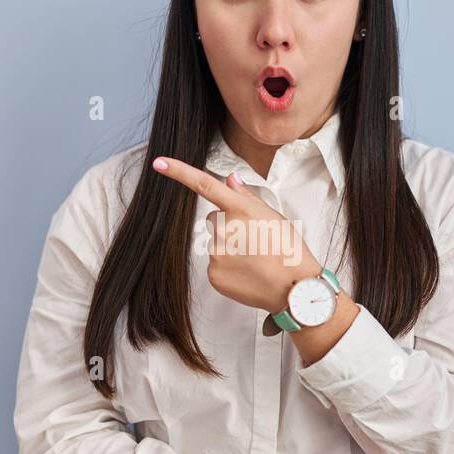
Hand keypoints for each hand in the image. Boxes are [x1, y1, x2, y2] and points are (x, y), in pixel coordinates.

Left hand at [152, 156, 320, 312]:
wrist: (294, 289)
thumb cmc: (289, 251)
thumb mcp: (274, 216)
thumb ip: (248, 197)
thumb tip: (230, 179)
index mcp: (241, 210)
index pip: (205, 185)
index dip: (179, 172)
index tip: (159, 163)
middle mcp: (224, 229)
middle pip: (214, 220)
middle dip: (229, 226)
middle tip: (254, 241)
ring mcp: (216, 253)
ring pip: (216, 243)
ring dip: (230, 248)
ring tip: (255, 259)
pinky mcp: (213, 274)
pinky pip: (215, 264)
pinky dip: (229, 268)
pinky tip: (248, 273)